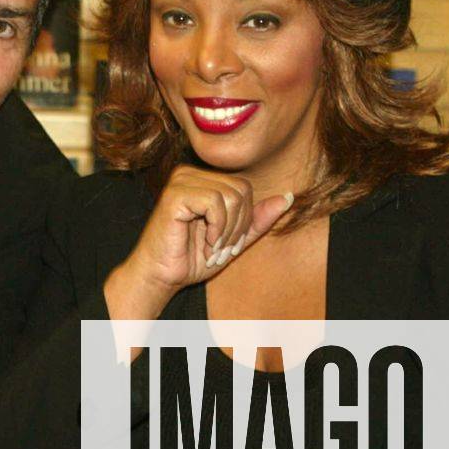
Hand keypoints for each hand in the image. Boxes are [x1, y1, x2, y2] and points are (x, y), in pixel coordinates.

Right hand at [104, 165, 292, 319]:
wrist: (160, 276)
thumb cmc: (191, 258)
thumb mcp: (234, 239)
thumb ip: (258, 219)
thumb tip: (288, 197)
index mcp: (203, 179)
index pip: (245, 187)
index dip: (245, 219)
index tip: (228, 244)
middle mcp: (191, 173)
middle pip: (242, 190)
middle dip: (238, 226)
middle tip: (221, 248)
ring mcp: (181, 180)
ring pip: (232, 196)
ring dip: (228, 230)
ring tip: (213, 247)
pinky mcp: (175, 193)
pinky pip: (215, 202)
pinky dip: (217, 228)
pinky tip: (205, 241)